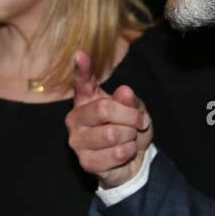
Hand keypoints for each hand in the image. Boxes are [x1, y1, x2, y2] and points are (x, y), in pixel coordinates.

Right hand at [66, 50, 153, 188]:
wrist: (131, 161)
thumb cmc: (128, 129)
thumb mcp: (135, 110)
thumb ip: (130, 101)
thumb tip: (124, 92)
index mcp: (86, 100)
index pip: (82, 82)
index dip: (82, 68)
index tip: (80, 54)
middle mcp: (75, 118)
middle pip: (104, 109)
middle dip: (131, 116)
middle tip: (138, 122)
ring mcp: (77, 141)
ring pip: (113, 133)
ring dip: (131, 137)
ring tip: (129, 138)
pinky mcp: (85, 161)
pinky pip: (116, 153)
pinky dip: (128, 152)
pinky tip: (124, 152)